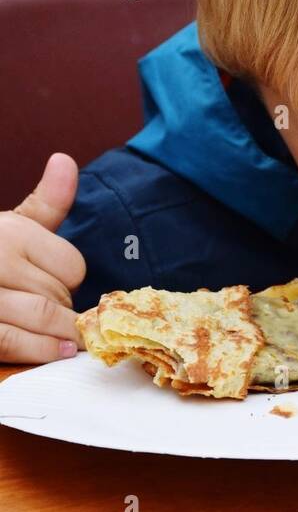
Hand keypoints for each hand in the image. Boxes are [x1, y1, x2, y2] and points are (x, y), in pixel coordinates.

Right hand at [0, 153, 85, 363]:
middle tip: (67, 318)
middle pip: (57, 293)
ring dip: (61, 335)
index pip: (71, 265)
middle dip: (67, 311)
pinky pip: (12, 341)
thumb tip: (65, 159)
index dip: (73, 280)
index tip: (65, 287)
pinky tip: (58, 353)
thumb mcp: (10, 225)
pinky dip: (40, 351)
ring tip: (72, 342)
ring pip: (40, 318)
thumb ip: (45, 203)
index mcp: (9, 233)